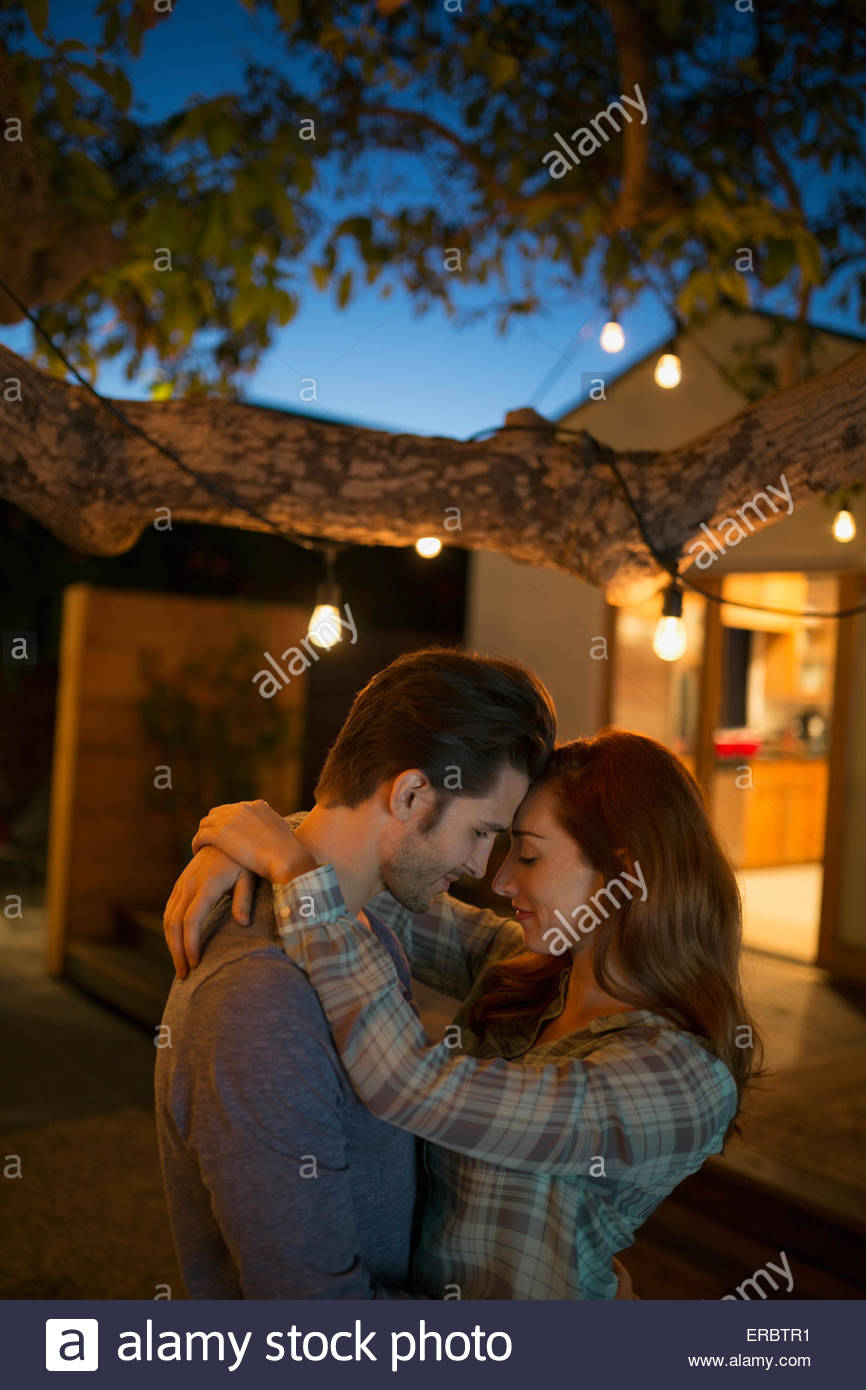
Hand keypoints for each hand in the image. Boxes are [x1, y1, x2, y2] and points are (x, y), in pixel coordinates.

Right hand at [163, 846, 254, 977]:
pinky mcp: (179, 884)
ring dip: (171, 944)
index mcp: (207, 885)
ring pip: (168, 918)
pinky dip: (170, 931)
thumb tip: (242, 924)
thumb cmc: (243, 860)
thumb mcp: (249, 877)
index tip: (196, 964)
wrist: (226, 837)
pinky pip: (169, 910)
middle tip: (184, 974)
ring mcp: (182, 883)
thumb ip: (244, 899)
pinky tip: (177, 945)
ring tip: (180, 965)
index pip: (191, 920)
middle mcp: (189, 884)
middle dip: (177, 951)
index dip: (190, 944)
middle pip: (175, 924)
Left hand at [191, 799, 300, 879]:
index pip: (234, 809)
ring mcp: (230, 820)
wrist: (286, 858)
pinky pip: (201, 835)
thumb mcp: (283, 829)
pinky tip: (197, 851)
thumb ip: (273, 824)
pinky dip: (197, 842)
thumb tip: (273, 827)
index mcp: (256, 806)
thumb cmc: (288, 851)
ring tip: (202, 846)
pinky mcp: (220, 834)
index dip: (227, 821)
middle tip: (211, 840)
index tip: (225, 834)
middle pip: (217, 813)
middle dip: (213, 825)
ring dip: (203, 834)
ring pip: (206, 823)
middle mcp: (242, 808)